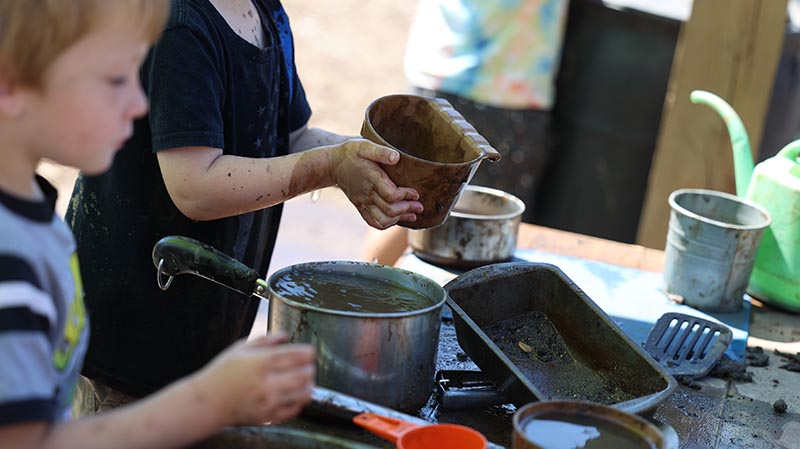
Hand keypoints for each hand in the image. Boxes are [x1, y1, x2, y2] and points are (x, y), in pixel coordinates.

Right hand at [194, 333, 314, 425]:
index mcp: (261, 362)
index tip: (309, 352)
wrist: (207, 402)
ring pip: (303, 393)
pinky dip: (299, 402)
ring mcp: (268, 401)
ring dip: (308, 385)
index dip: (308, 352)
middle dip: (310, 368)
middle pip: (304, 374)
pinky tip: (295, 395)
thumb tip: (285, 335)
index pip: (296, 355)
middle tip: (308, 366)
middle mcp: (266, 382)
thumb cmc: (222, 373)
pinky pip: (294, 410)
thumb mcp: (240, 349)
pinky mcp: (268, 416)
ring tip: (304, 381)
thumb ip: (265, 340)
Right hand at [329, 139, 422, 228]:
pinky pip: (373, 221)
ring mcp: (363, 202)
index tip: (416, 193)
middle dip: (407, 209)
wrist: (332, 164)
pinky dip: (386, 224)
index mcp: (372, 179)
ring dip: (399, 219)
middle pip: (390, 210)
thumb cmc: (351, 153)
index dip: (406, 196)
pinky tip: (396, 219)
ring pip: (382, 219)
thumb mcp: (365, 146)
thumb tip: (397, 157)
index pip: (392, 195)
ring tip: (412, 215)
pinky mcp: (360, 206)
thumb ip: (381, 151)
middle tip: (420, 206)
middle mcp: (367, 194)